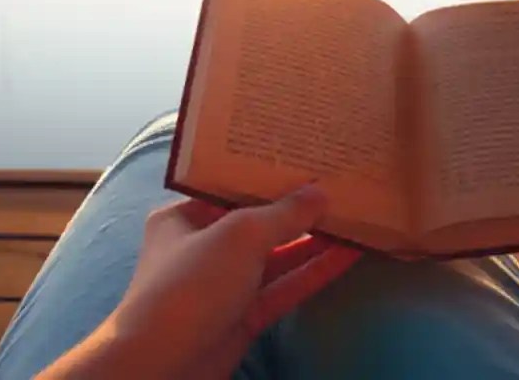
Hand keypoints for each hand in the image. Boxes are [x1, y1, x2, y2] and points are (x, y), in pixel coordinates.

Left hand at [41, 185, 361, 379]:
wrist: (162, 366)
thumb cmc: (190, 285)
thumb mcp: (238, 236)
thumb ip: (283, 214)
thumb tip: (321, 192)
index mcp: (183, 217)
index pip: (230, 188)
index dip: (269, 175)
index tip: (307, 158)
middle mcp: (201, 247)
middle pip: (257, 222)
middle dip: (297, 208)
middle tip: (341, 184)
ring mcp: (223, 285)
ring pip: (275, 257)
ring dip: (313, 241)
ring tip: (356, 216)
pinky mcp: (242, 317)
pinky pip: (283, 288)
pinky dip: (313, 272)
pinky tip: (348, 254)